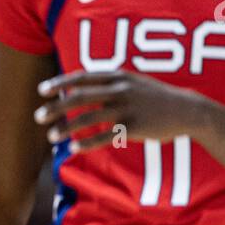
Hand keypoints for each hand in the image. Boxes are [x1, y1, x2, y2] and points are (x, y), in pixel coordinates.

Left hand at [34, 70, 204, 152]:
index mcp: (118, 76)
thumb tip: (79, 88)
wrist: (187, 110)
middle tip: (38, 116)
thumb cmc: (154, 98)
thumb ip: (108, 83)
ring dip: (66, 128)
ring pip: (89, 118)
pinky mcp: (134, 127)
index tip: (42, 90)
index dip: (60, 83)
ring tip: (51, 136)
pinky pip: (105, 136)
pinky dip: (87, 143)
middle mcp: (120, 89)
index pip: (82, 77)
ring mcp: (127, 108)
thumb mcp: (132, 82)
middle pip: (80, 97)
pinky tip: (74, 149)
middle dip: (56, 107)